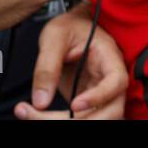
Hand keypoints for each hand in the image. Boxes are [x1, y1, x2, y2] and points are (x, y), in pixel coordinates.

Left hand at [15, 2, 127, 119]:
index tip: (74, 104)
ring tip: (31, 114)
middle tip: (41, 116)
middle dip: (77, 121)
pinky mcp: (87, 102)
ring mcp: (99, 93)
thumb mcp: (54, 36)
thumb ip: (47, 67)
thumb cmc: (69, 25)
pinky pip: (77, 119)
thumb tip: (40, 101)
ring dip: (62, 122)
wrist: (70, 29)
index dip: (99, 97)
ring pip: (93, 119)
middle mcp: (109, 78)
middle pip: (109, 111)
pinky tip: (33, 113)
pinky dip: (55, 120)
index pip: (117, 82)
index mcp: (109, 57)